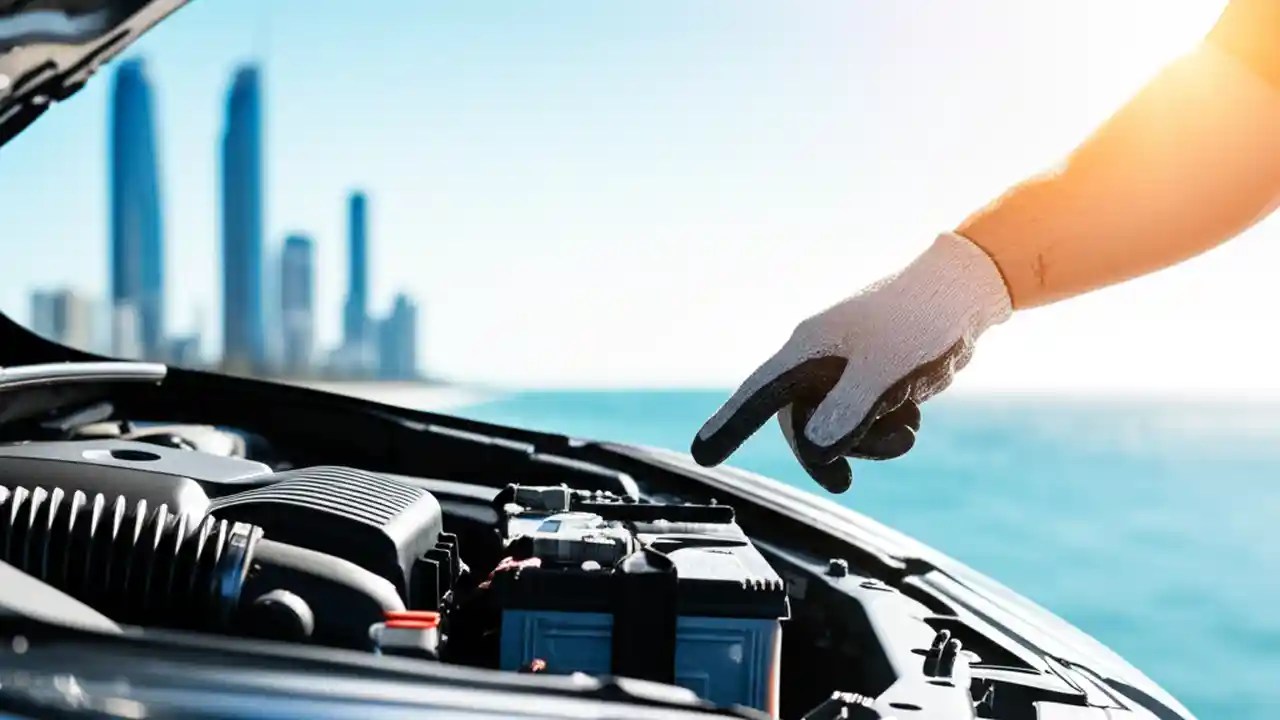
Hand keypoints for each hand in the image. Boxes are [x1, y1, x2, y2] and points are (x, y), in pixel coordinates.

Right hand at [690, 232, 1011, 491]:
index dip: (727, 427)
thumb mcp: (885, 373)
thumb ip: (848, 413)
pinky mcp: (870, 373)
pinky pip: (863, 415)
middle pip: (800, 421)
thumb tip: (814, 450)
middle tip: (844, 482)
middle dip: (826, 452)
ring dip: (867, 440)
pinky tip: (911, 411)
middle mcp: (818, 357)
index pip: (757, 395)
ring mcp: (845, 365)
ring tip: (906, 430)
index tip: (701, 457)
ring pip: (836, 423)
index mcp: (809, 349)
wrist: (968, 293)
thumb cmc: (922, 321)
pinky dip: (883, 425)